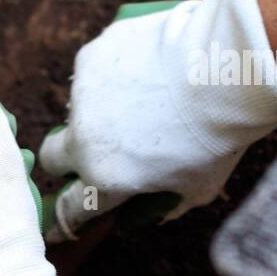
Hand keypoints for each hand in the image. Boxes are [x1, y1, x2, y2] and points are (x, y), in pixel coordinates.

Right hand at [39, 0, 276, 238]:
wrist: (226, 70)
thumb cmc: (220, 135)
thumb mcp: (202, 187)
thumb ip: (172, 204)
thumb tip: (159, 210)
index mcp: (106, 179)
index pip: (71, 210)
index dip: (66, 218)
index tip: (62, 219)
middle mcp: (84, 138)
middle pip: (51, 156)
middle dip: (66, 158)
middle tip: (100, 149)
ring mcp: (83, 93)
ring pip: (78, 106)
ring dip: (100, 108)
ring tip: (149, 97)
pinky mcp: (94, 55)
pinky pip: (95, 69)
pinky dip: (115, 73)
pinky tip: (151, 67)